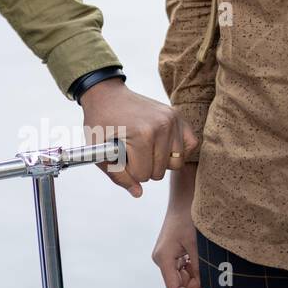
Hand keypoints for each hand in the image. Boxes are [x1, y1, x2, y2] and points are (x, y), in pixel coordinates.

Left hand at [80, 79, 196, 196]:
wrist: (106, 94)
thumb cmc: (100, 119)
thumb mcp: (98, 149)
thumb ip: (117, 175)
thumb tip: (138, 193)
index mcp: (142, 134)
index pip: (142, 175)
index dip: (128, 170)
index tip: (121, 156)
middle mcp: (162, 126)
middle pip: (159, 172)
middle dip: (143, 167)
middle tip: (131, 150)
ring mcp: (173, 120)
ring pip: (176, 164)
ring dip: (159, 161)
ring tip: (144, 148)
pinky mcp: (178, 117)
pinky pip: (189, 146)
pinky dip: (177, 151)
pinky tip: (161, 145)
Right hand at [152, 164, 201, 287]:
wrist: (184, 200)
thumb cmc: (187, 218)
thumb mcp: (196, 245)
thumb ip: (199, 267)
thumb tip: (204, 286)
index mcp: (163, 258)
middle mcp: (162, 259)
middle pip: (181, 283)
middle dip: (198, 281)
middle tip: (211, 270)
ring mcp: (166, 256)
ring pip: (185, 276)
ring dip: (198, 272)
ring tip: (204, 255)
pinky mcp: (172, 253)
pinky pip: (185, 268)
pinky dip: (195, 266)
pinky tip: (199, 252)